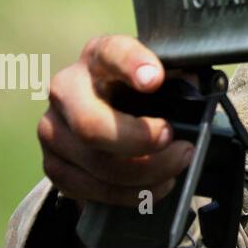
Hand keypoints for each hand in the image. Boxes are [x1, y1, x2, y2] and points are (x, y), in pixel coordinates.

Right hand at [38, 36, 193, 207]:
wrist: (111, 112)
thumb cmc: (143, 90)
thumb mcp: (161, 74)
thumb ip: (178, 78)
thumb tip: (195, 90)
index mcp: (99, 55)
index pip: (112, 53)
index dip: (132, 65)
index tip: (155, 79)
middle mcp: (67, 89)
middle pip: (91, 124)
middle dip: (139, 141)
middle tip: (177, 144)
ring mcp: (53, 129)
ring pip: (95, 164)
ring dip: (145, 173)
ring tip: (177, 165)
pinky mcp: (53, 163)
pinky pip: (89, 189)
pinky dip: (129, 193)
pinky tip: (156, 185)